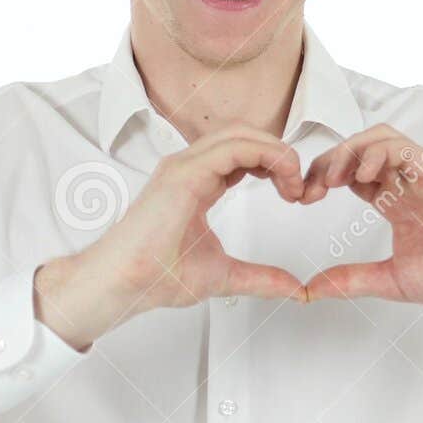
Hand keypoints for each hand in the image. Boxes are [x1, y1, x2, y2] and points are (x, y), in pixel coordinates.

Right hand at [35, 124, 306, 349]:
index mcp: (197, 182)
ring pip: (241, 133)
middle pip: (245, 134)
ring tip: (293, 181)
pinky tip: (280, 176)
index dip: (275, 164)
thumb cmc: (156, 276)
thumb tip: (295, 289)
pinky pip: (232, 147)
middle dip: (279, 153)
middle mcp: (189, 167)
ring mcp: (184, 166)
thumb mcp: (223, 275)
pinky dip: (263, 153)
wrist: (123, 284)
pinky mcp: (183, 173)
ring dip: (275, 151)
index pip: (243, 153)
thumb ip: (260, 278)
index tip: (294, 194)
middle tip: (298, 187)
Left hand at [300, 125, 422, 324]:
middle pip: (359, 149)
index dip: (322, 178)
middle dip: (327, 160)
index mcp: (397, 202)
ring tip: (332, 178)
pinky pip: (405, 148)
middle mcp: (408, 183)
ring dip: (349, 151)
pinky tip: (363, 175)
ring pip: (380, 138)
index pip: (351, 173)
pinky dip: (378, 152)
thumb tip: (311, 289)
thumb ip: (353, 279)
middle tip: (308, 187)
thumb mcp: (393, 280)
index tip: (301, 199)